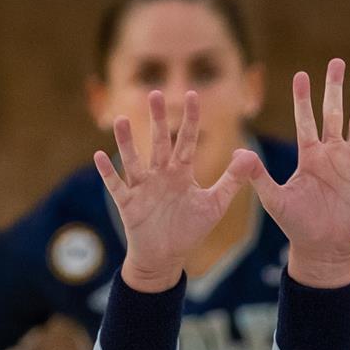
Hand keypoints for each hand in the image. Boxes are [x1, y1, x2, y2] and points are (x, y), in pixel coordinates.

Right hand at [94, 89, 259, 291]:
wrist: (166, 256)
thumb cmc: (189, 229)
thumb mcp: (215, 204)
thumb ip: (232, 180)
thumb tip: (250, 155)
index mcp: (181, 173)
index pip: (186, 141)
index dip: (190, 120)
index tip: (193, 94)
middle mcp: (160, 175)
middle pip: (159, 143)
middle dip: (157, 120)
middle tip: (154, 93)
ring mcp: (142, 187)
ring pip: (134, 160)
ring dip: (127, 141)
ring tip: (121, 119)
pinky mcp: (129, 203)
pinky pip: (117, 185)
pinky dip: (108, 172)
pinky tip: (99, 155)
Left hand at [247, 60, 349, 287]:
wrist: (324, 247)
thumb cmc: (297, 226)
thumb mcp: (274, 201)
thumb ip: (258, 176)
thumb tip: (239, 155)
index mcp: (309, 156)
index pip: (306, 120)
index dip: (303, 98)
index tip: (301, 75)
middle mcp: (331, 154)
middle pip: (334, 113)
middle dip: (335, 88)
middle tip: (337, 62)